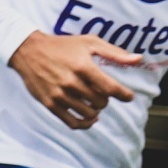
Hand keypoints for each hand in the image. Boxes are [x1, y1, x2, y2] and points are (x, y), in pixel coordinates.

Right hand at [8, 31, 138, 130]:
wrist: (29, 51)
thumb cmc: (62, 45)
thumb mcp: (89, 42)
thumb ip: (114, 53)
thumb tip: (138, 59)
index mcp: (83, 66)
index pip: (110, 88)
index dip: (124, 95)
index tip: (129, 97)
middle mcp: (71, 82)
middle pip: (101, 102)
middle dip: (106, 99)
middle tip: (102, 92)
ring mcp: (60, 95)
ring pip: (89, 113)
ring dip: (96, 110)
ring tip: (94, 102)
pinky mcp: (50, 104)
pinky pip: (72, 123)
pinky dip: (85, 124)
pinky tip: (90, 118)